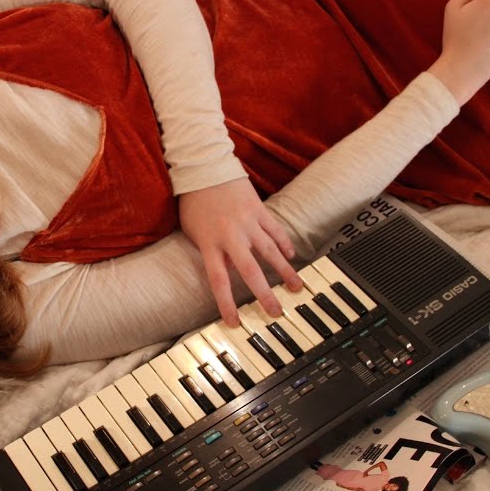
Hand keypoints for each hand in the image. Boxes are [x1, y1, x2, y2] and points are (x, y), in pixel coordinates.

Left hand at [179, 177, 302, 326]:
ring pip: (270, 252)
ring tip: (296, 287)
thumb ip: (209, 251)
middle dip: (264, 294)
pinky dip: (285, 244)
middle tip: (276, 312)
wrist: (204, 168)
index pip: (219, 281)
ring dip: (284, 271)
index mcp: (210, 244)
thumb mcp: (193, 231)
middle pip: (250, 271)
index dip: (227, 304)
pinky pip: (276, 230)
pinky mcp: (259, 210)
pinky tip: (291, 257)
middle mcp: (231, 236)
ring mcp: (248, 222)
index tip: (235, 322)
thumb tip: (226, 272)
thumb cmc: (194, 201)